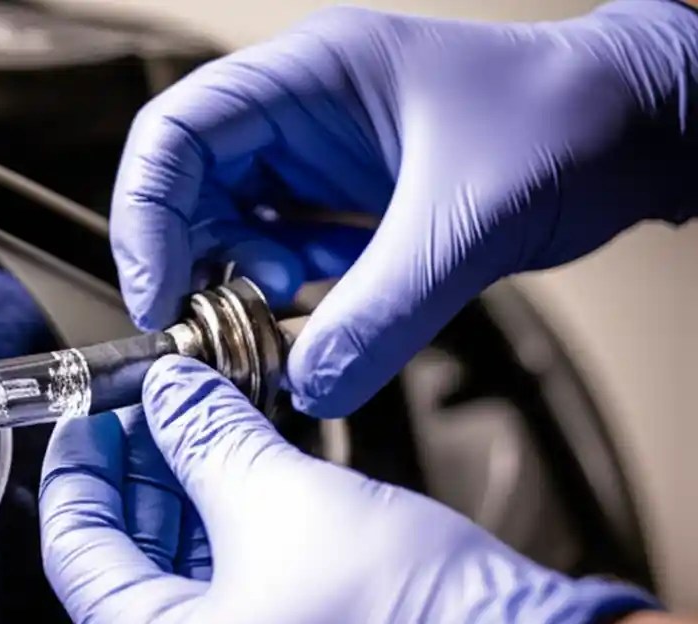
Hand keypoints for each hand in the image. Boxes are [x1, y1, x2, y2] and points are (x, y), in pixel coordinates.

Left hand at [39, 356, 655, 623]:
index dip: (77, 467)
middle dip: (137, 470)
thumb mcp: (277, 498)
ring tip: (198, 421)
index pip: (73, 549)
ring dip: (185, 491)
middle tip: (151, 405)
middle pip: (123, 558)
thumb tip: (171, 396)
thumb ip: (206, 436)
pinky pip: (227, 588)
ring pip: (176, 570)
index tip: (89, 416)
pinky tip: (242, 468)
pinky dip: (226, 525)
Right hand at [111, 0, 697, 416]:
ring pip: (229, 221)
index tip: (161, 294)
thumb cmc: (566, 123)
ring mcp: (318, 152)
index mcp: (309, 75)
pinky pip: (278, 246)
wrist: (636, 132)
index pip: (176, 132)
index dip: (149, 215)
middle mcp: (299, 109)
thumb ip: (380, 313)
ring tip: (280, 314)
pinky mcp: (342, 197)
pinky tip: (317, 307)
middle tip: (219, 324)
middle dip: (193, 259)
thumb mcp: (464, 223)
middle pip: (189, 184)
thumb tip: (306, 385)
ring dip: (240, 280)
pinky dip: (282, 288)